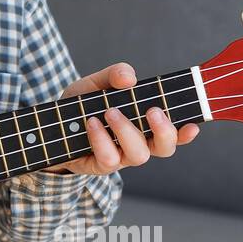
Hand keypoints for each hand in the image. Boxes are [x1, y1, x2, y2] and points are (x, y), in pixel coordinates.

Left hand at [44, 62, 199, 175]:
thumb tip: (130, 77)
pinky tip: (91, 123)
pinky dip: (102, 139)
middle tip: (152, 111)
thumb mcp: (95, 83)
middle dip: (164, 131)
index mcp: (145, 124)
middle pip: (165, 148)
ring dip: (128, 131)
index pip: (174, 132)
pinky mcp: (101, 166)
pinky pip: (110, 159)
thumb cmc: (80, 104)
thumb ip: (113, 75)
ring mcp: (121, 157)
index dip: (186, 132)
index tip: (192, 125)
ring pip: (139, 155)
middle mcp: (138, 143)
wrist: (49, 125)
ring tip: (110, 112)